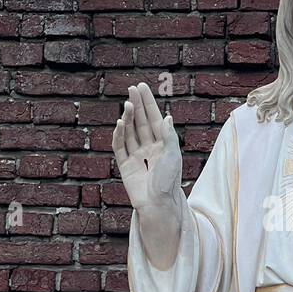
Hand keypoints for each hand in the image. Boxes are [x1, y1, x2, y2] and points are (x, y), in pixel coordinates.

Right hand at [112, 83, 182, 212]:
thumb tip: (167, 116)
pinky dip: (119, 134)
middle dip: (137, 105)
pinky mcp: (125, 165)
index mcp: (163, 145)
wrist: (157, 204)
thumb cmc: (169, 181)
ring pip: (130, 132)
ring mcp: (136, 156)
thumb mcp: (173, 155)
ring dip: (128, 118)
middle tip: (132, 89)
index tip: (142, 87)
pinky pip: (120, 146)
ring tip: (128, 104)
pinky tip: (120, 123)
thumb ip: (169, 136)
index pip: (154, 119)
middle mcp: (149, 148)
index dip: (148, 103)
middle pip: (140, 122)